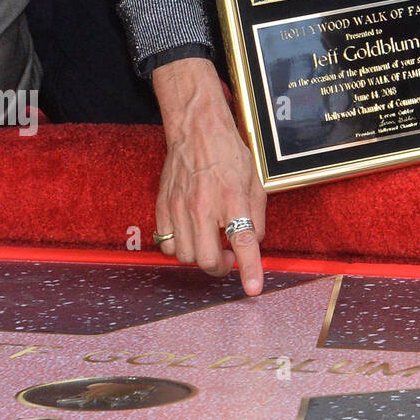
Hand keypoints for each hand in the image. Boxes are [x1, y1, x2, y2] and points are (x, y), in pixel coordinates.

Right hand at [151, 57, 266, 295]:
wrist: (196, 130)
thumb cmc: (229, 153)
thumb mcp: (255, 181)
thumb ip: (257, 215)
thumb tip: (253, 242)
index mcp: (232, 199)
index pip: (243, 242)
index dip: (250, 269)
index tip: (253, 289)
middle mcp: (203, 207)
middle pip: (207, 261)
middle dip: (221, 267)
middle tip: (228, 258)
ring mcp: (179, 209)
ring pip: (186, 257)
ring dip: (200, 256)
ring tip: (210, 242)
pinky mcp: (163, 208)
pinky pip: (167, 245)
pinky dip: (181, 247)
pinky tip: (191, 234)